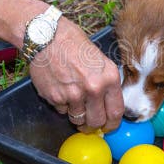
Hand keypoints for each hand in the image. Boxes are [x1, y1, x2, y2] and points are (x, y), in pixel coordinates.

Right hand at [29, 17, 122, 131]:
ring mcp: (73, 94)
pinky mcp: (55, 97)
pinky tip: (60, 88)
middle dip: (93, 125)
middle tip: (89, 123)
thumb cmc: (74, 45)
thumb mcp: (101, 61)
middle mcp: (94, 88)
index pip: (116, 112)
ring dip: (76, 114)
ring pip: (78, 119)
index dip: (112, 124)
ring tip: (72, 98)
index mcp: (109, 78)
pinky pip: (61, 110)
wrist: (48, 36)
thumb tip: (109, 107)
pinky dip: (61, 104)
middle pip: (96, 122)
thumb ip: (107, 84)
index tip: (108, 127)